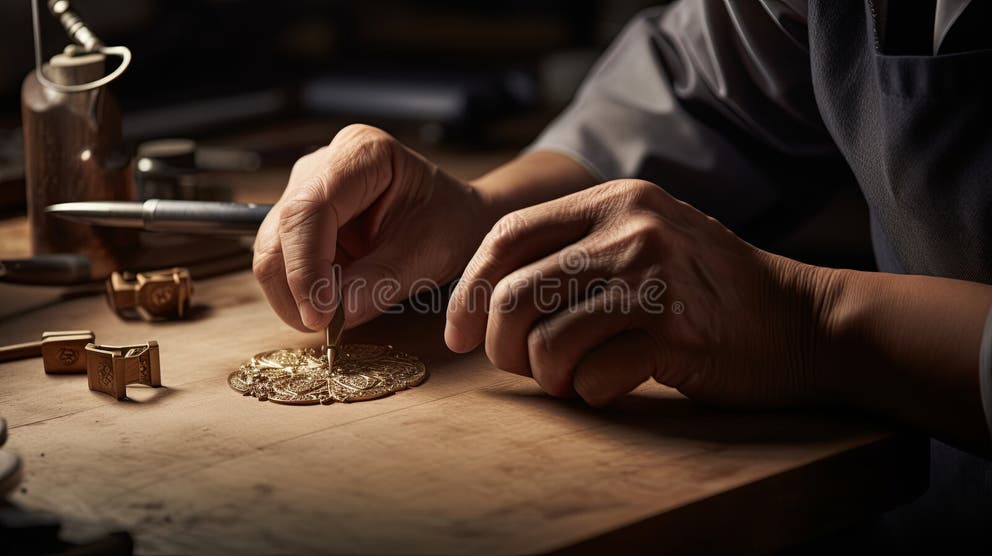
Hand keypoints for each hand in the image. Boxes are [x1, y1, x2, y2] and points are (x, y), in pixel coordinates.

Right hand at [254, 124, 491, 330]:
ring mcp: (304, 190)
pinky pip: (282, 263)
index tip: (321, 315)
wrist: (456, 216)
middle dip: (296, 288)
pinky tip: (334, 300)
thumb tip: (334, 314)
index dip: (307, 268)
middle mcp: (322, 165)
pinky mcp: (298, 220)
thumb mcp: (428, 255)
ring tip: (338, 313)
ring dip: (296, 294)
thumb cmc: (449, 223)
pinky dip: (301, 292)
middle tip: (328, 327)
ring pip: (271, 251)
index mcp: (362, 154)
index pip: (309, 211)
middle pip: (279, 231)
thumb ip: (382, 282)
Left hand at [445, 180, 831, 407]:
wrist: (802, 322)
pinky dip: (593, 393)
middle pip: (514, 294)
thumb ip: (575, 251)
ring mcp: (655, 278)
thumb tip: (484, 300)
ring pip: (548, 343)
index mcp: (613, 200)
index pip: (506, 235)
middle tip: (520, 367)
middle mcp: (630, 229)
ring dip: (550, 378)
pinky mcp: (677, 332)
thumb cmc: (707, 292)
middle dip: (501, 346)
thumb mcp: (643, 241)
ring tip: (577, 378)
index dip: (469, 291)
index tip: (459, 333)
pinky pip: (594, 377)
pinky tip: (617, 384)